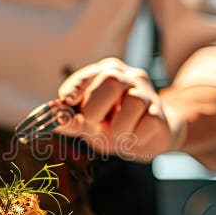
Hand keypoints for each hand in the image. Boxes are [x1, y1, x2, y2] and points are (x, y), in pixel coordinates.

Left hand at [57, 58, 184, 160]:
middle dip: (96, 107)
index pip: (87, 76)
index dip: (75, 88)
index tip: (67, 102)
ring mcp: (146, 93)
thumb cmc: (113, 126)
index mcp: (105, 74)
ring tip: (118, 134)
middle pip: (111, 79)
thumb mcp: (88, 125)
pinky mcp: (159, 112)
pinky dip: (136, 136)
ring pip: (133, 101)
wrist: (147, 140)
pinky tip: (135, 137)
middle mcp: (128, 77)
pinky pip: (148, 121)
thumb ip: (72, 122)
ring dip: (118, 127)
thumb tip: (56, 119)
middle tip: (93, 124)